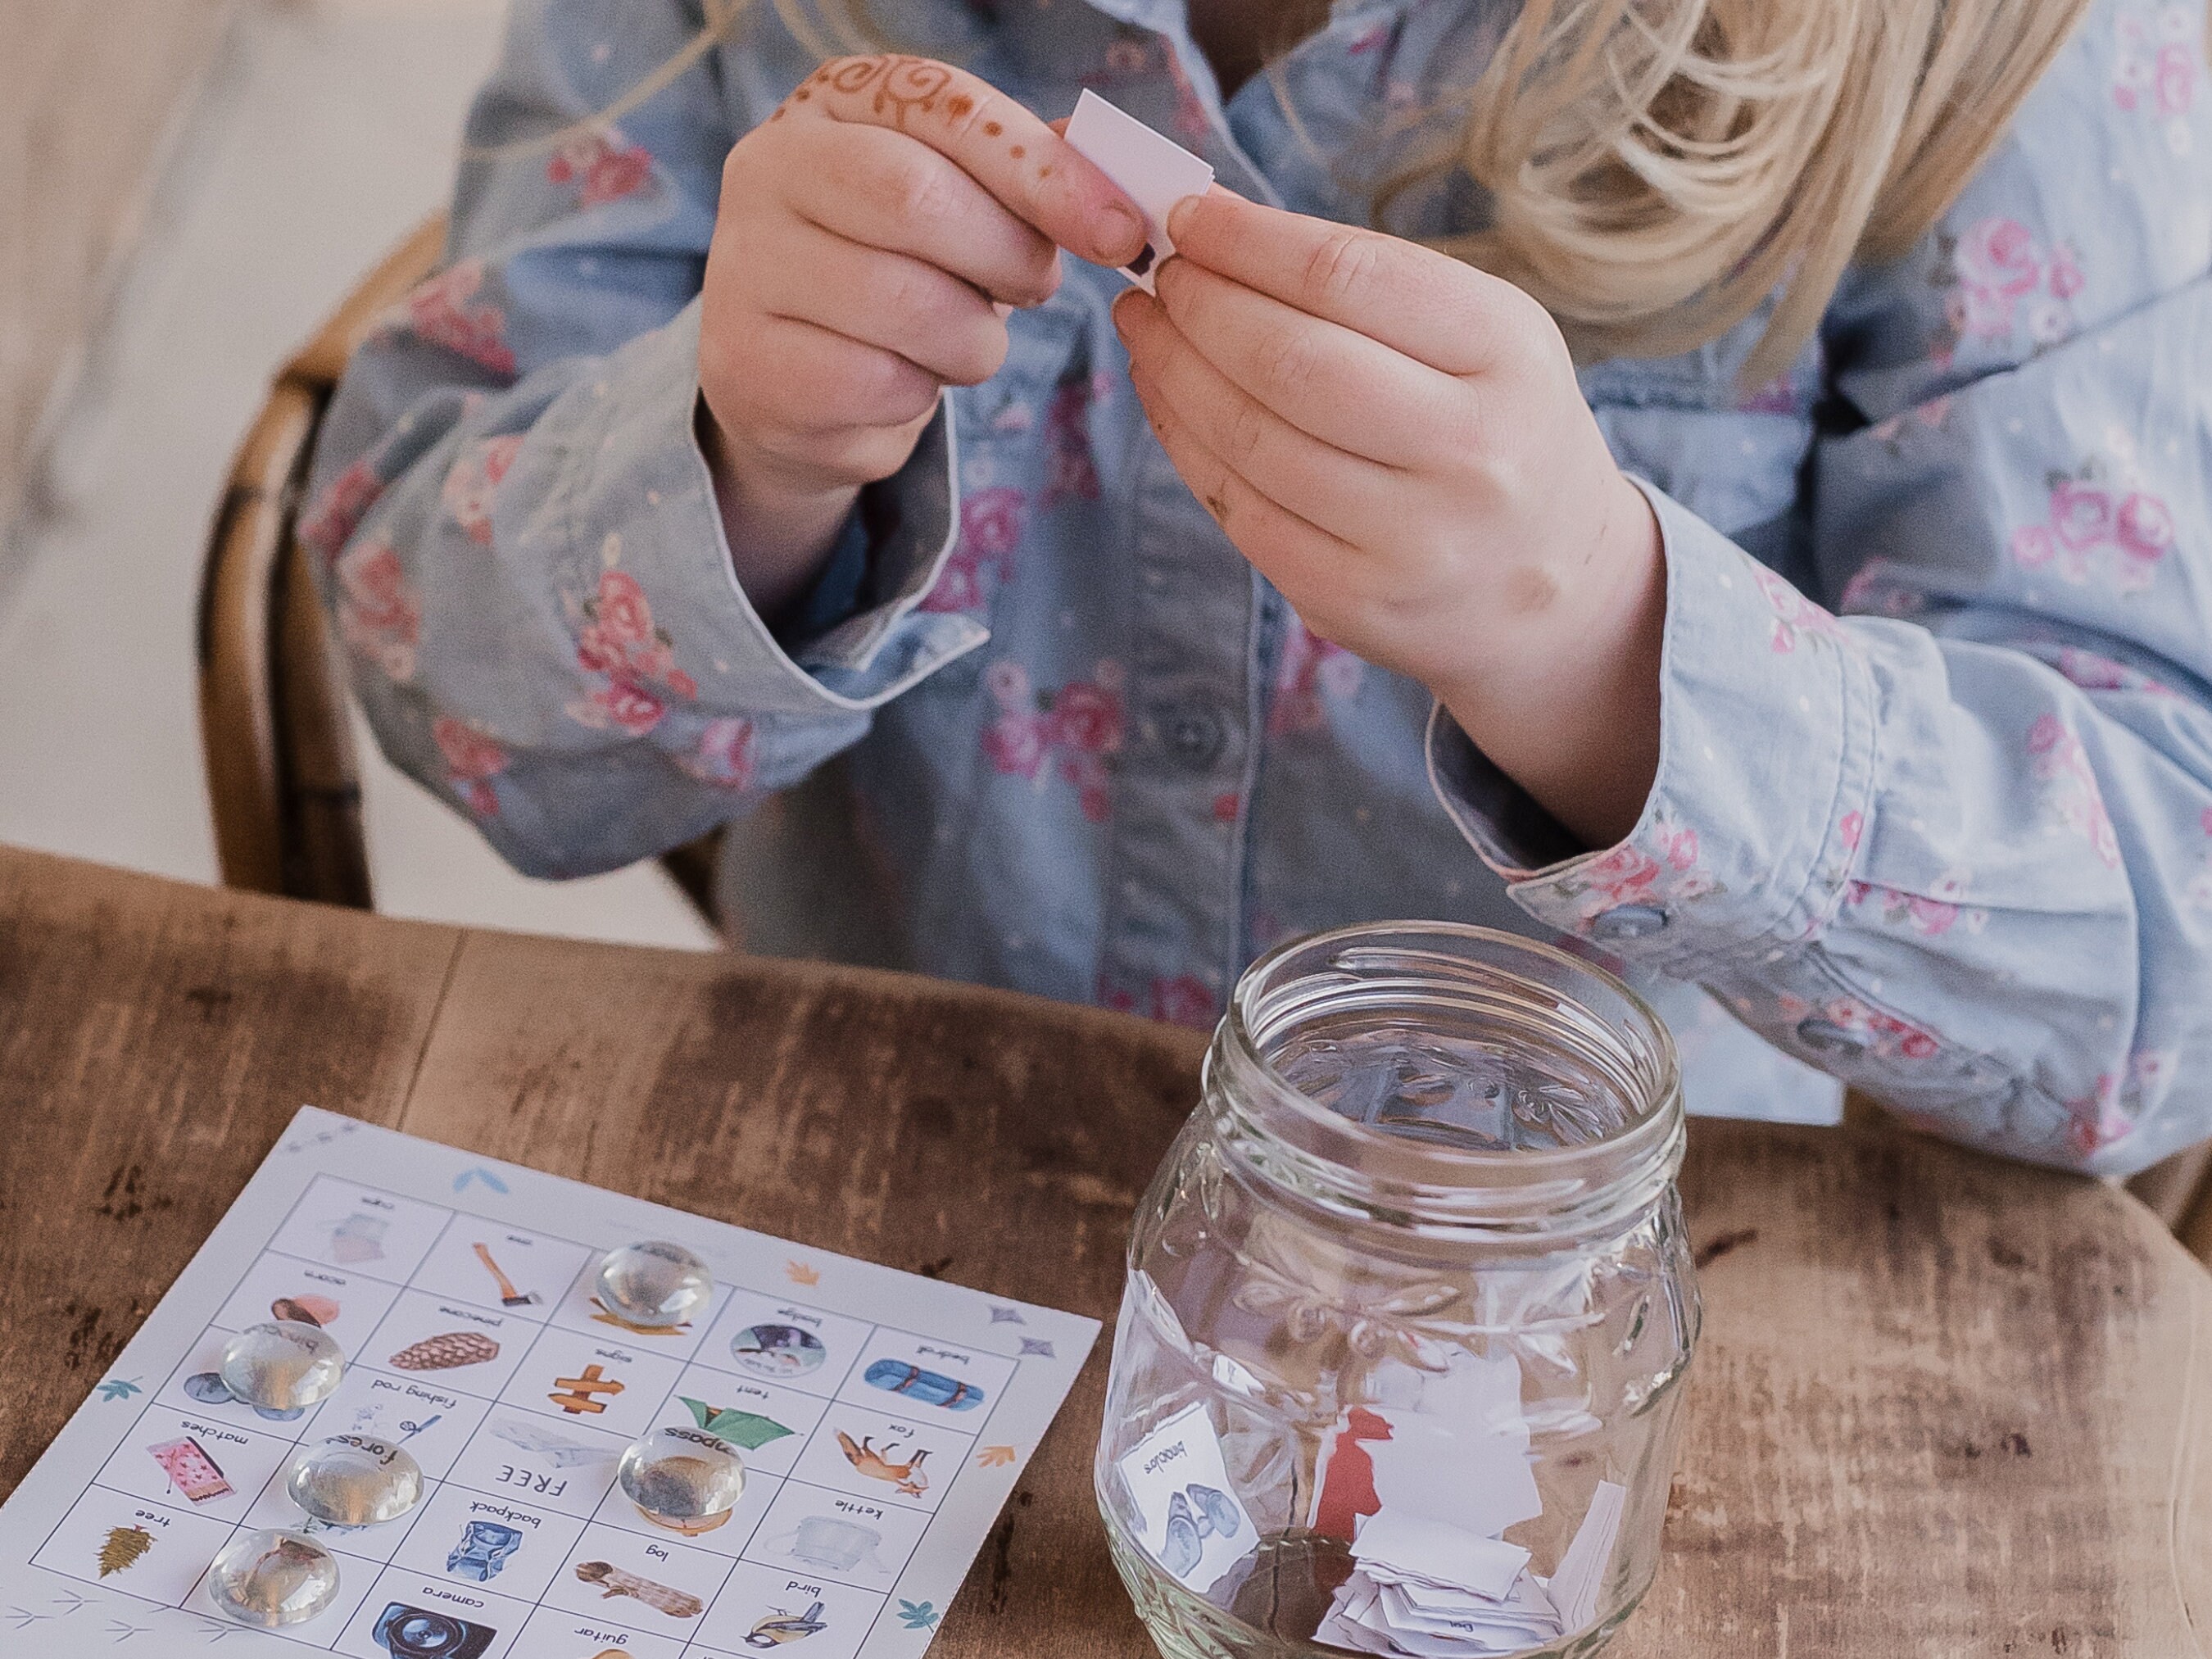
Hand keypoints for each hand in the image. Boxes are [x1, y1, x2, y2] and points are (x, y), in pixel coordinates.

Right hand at [701, 56, 1146, 616]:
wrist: (793, 380)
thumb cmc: (897, 271)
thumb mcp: (959, 205)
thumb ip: (1026, 175)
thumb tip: (1113, 167)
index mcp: (829, 105)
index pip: (944, 109)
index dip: (1043, 170)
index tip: (1120, 228)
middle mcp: (766, 169)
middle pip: (916, 201)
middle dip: (1008, 257)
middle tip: (1033, 286)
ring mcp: (745, 269)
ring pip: (908, 306)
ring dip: (973, 342)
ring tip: (960, 342)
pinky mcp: (748, 368)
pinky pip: (879, 384)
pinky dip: (920, 396)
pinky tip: (904, 382)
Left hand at [1112, 191, 1665, 846]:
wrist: (1558, 584)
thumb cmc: (1499, 430)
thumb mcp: (1484, 338)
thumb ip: (1367, 286)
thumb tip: (1214, 229)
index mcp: (1508, 354)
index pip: (1347, 277)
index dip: (1247, 241)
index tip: (1186, 213)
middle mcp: (1471, 451)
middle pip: (1289, 361)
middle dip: (1200, 306)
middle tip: (1158, 273)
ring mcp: (1411, 538)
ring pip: (1251, 438)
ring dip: (1174, 371)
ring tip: (1145, 325)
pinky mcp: (1353, 599)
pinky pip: (1240, 509)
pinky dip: (1184, 443)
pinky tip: (1165, 396)